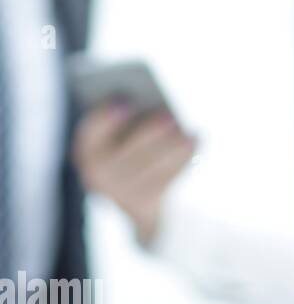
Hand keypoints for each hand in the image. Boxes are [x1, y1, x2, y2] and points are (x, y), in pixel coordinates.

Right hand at [72, 103, 197, 245]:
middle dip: (149, 134)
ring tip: (191, 134)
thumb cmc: (134, 152)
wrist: (139, 200)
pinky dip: (183, 159)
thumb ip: (134, 120)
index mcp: (87, 150)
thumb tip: (157, 106)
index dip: (105, 118)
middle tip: (170, 117)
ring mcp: (119, 191)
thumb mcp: (126, 136)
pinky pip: (166, 177)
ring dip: (173, 148)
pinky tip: (195, 144)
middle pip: (125, 153)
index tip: (124, 102)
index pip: (90, 132)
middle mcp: (98, 173)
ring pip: (150, 166)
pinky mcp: (143, 201)